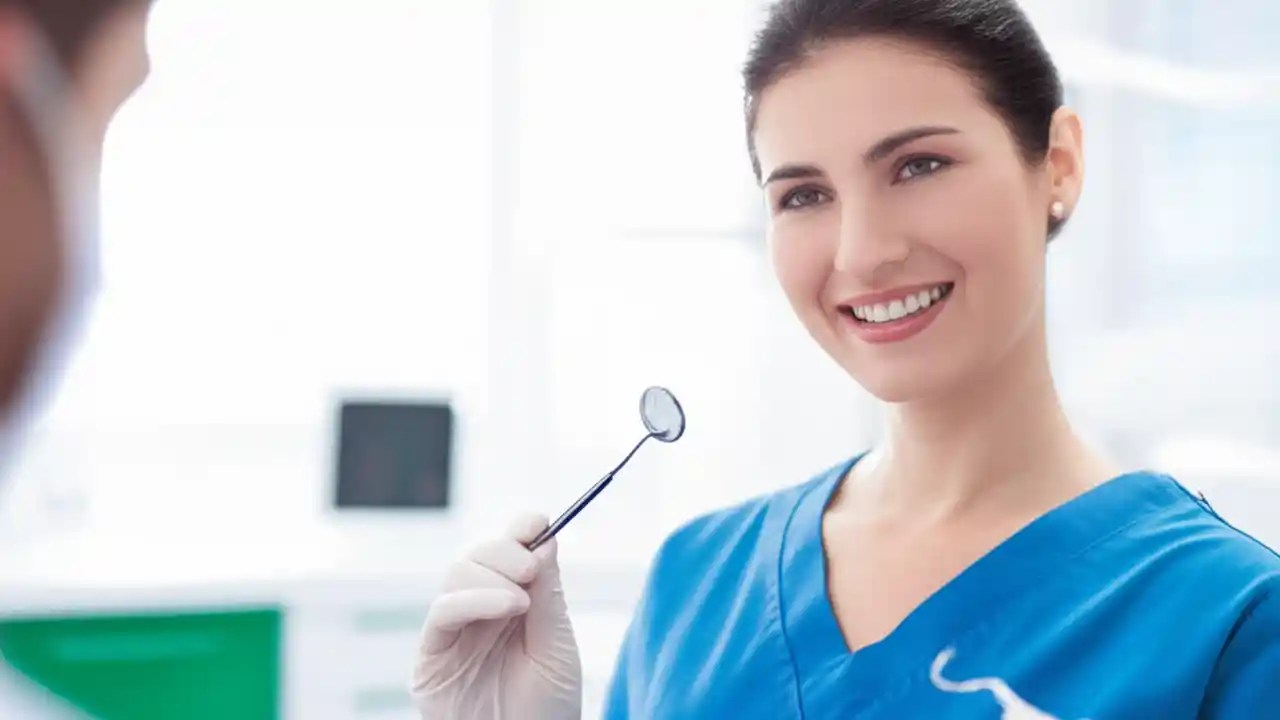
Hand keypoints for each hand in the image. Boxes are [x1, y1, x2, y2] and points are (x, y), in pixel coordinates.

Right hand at [412, 514, 581, 719]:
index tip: (538, 522)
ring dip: (491, 575)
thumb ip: (547, 594)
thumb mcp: (557, 645)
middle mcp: (482, 610)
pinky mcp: (432, 655)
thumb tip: (545, 536)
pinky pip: (443, 611)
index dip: (521, 529)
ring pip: (458, 573)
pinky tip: (507, 607)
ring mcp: (456, 631)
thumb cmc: (548, 707)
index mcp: (515, 602)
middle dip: (505, 551)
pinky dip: (473, 599)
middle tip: (531, 569)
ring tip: (520, 602)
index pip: (510, 550)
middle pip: (479, 553)